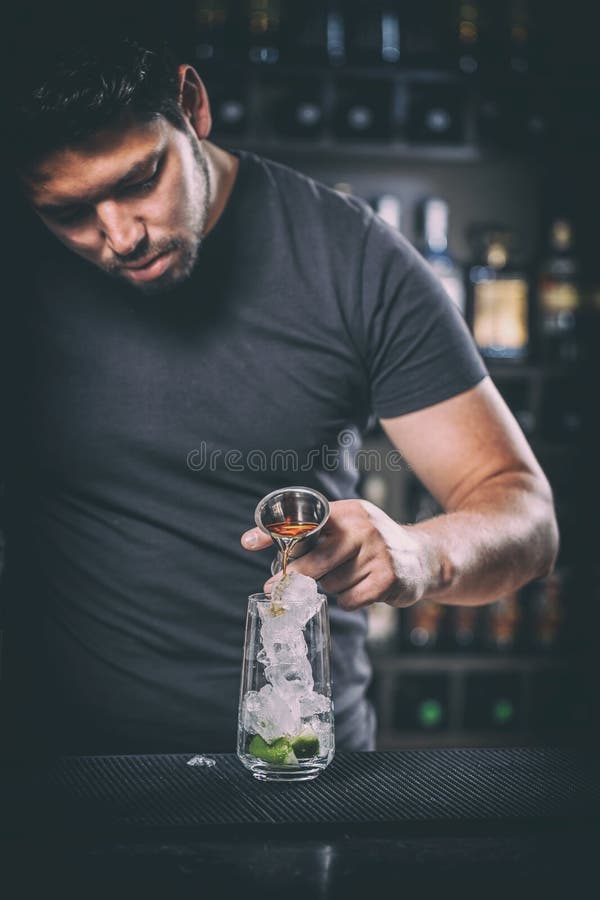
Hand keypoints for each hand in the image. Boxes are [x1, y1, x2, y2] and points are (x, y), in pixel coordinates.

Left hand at [241, 499, 431, 610]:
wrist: (425, 557)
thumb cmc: (374, 543)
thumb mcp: (347, 526)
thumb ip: (310, 532)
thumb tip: (254, 540)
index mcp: (348, 511)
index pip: (306, 520)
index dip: (277, 532)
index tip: (248, 542)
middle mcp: (363, 527)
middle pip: (316, 560)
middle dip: (295, 576)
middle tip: (276, 587)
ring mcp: (377, 553)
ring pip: (332, 584)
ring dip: (332, 587)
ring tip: (347, 577)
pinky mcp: (387, 579)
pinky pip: (349, 599)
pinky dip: (348, 600)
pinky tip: (360, 589)